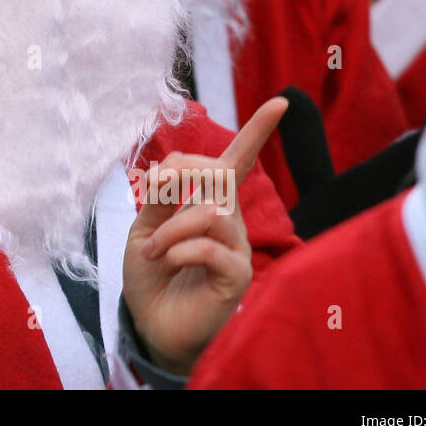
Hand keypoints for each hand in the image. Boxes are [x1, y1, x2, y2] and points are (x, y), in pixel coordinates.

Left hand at [122, 97, 287, 375]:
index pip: (237, 161)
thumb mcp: (145, 227)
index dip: (257, 132)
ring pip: (211, 211)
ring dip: (170, 227)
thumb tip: (173, 168)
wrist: (150, 323)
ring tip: (152, 250)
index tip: (280, 102)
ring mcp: (238, 248)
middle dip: (174, 179)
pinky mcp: (239, 276)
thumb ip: (161, 196)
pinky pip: (211, 246)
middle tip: (149, 207)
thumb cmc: (153, 275)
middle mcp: (231, 221)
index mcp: (211, 203)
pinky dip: (180, 249)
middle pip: (216, 174)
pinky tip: (169, 262)